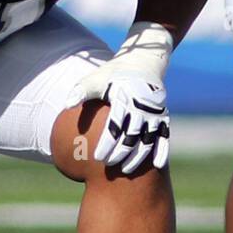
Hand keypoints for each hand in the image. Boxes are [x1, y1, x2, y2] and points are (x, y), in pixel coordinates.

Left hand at [66, 26, 171, 172]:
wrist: (142, 62)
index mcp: (124, 97)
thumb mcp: (95, 78)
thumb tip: (67, 105)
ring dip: (139, 157)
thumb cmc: (112, 73)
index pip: (115, 125)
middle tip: (108, 165)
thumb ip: (82, 91)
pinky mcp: (164, 116)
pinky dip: (162, 150)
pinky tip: (156, 166)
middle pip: (132, 136)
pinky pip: (165, 136)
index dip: (107, 143)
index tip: (96, 157)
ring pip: (148, 139)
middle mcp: (142, 105)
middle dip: (120, 153)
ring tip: (125, 170)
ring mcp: (155, 112)